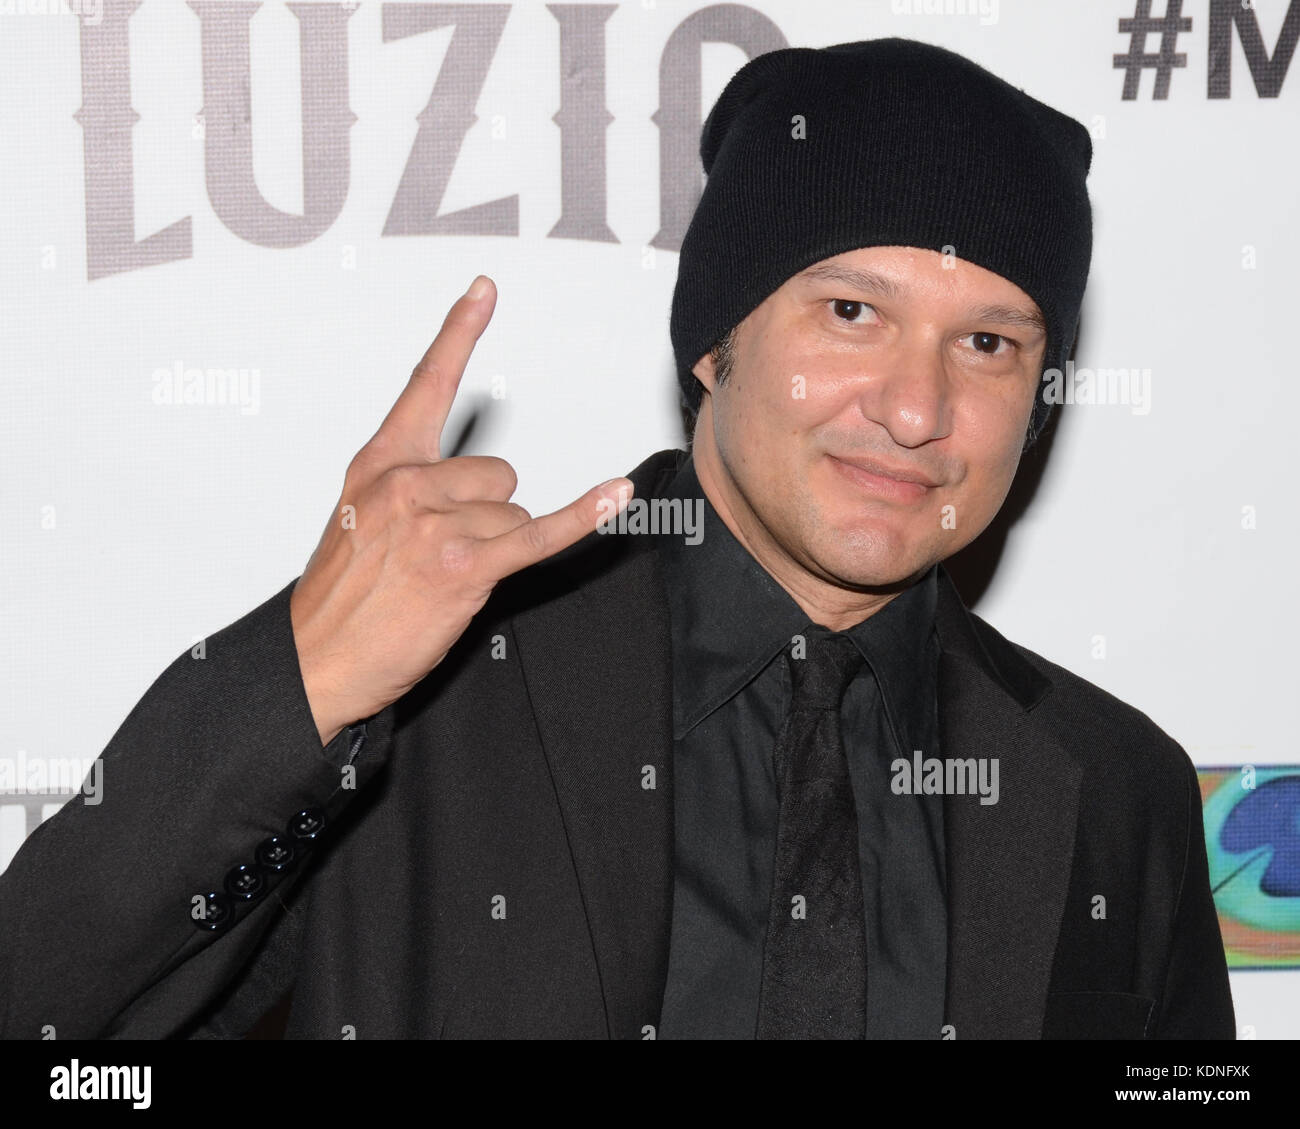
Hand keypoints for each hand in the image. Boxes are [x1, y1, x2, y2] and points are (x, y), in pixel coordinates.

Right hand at [289, 276, 632, 745]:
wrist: (315, 660)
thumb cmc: (339, 600)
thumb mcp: (356, 522)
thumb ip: (408, 487)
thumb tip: (469, 489)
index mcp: (380, 464)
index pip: (427, 385)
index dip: (457, 334)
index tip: (485, 291)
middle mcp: (407, 482)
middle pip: (499, 473)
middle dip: (487, 516)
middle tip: (440, 556)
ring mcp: (435, 521)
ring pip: (514, 514)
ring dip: (495, 551)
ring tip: (443, 580)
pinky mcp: (464, 564)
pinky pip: (540, 534)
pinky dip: (582, 518)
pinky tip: (615, 495)